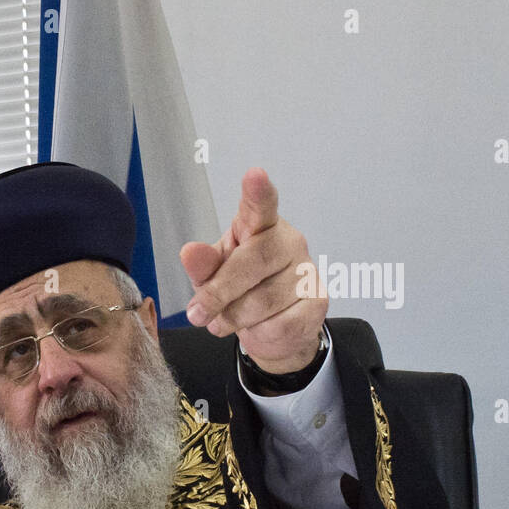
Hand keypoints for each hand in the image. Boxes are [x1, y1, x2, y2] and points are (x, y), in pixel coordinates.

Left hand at [180, 167, 327, 374]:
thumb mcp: (212, 275)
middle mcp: (289, 242)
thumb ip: (203, 264)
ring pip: (262, 301)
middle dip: (219, 293)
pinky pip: (280, 324)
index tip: (254, 175)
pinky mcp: (318, 302)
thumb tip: (190, 252)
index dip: (257, 193)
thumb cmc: (240, 289)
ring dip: (234, 318)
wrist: (272, 328)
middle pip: (252, 263)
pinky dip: (259, 333)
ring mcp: (307, 270)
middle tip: (197, 313)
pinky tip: (258, 327)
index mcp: (259, 227)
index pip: (260, 206)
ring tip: (225, 320)